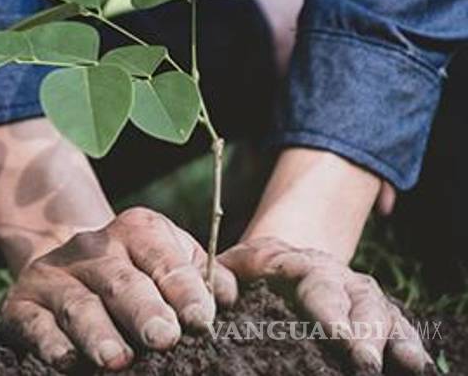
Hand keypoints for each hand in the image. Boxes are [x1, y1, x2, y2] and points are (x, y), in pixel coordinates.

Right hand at [0, 208, 237, 370]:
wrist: (68, 274)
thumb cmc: (142, 279)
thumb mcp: (176, 264)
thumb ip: (210, 277)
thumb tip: (229, 295)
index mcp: (137, 231)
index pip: (163, 257)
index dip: (183, 288)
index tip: (201, 320)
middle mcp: (91, 247)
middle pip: (120, 280)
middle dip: (143, 311)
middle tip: (164, 339)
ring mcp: (52, 275)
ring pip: (78, 304)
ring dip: (97, 333)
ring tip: (117, 360)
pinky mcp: (21, 305)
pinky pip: (35, 324)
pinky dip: (51, 343)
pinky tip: (67, 362)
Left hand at [220, 237, 432, 372]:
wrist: (270, 261)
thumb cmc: (242, 273)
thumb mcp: (227, 268)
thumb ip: (218, 278)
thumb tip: (212, 300)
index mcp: (293, 261)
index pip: (313, 277)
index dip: (327, 305)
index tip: (334, 331)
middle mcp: (332, 273)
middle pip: (354, 295)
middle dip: (361, 327)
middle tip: (363, 359)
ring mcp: (355, 292)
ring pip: (379, 309)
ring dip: (387, 336)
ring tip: (396, 364)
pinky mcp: (372, 313)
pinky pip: (397, 324)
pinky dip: (407, 342)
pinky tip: (415, 364)